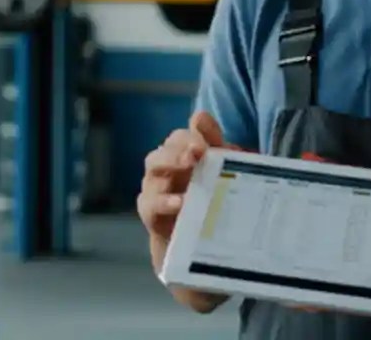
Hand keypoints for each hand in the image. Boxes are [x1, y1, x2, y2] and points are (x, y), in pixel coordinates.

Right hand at [137, 111, 231, 241]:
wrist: (194, 241)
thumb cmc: (208, 199)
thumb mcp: (222, 174)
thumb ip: (220, 151)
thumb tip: (214, 129)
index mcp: (184, 153)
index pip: (183, 136)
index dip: (194, 133)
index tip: (204, 138)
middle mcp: (166, 163)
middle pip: (167, 146)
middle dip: (181, 146)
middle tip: (197, 151)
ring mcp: (154, 185)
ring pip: (153, 165)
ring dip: (170, 163)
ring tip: (188, 167)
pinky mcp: (149, 210)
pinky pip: (150, 202)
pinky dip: (164, 201)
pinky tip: (180, 202)